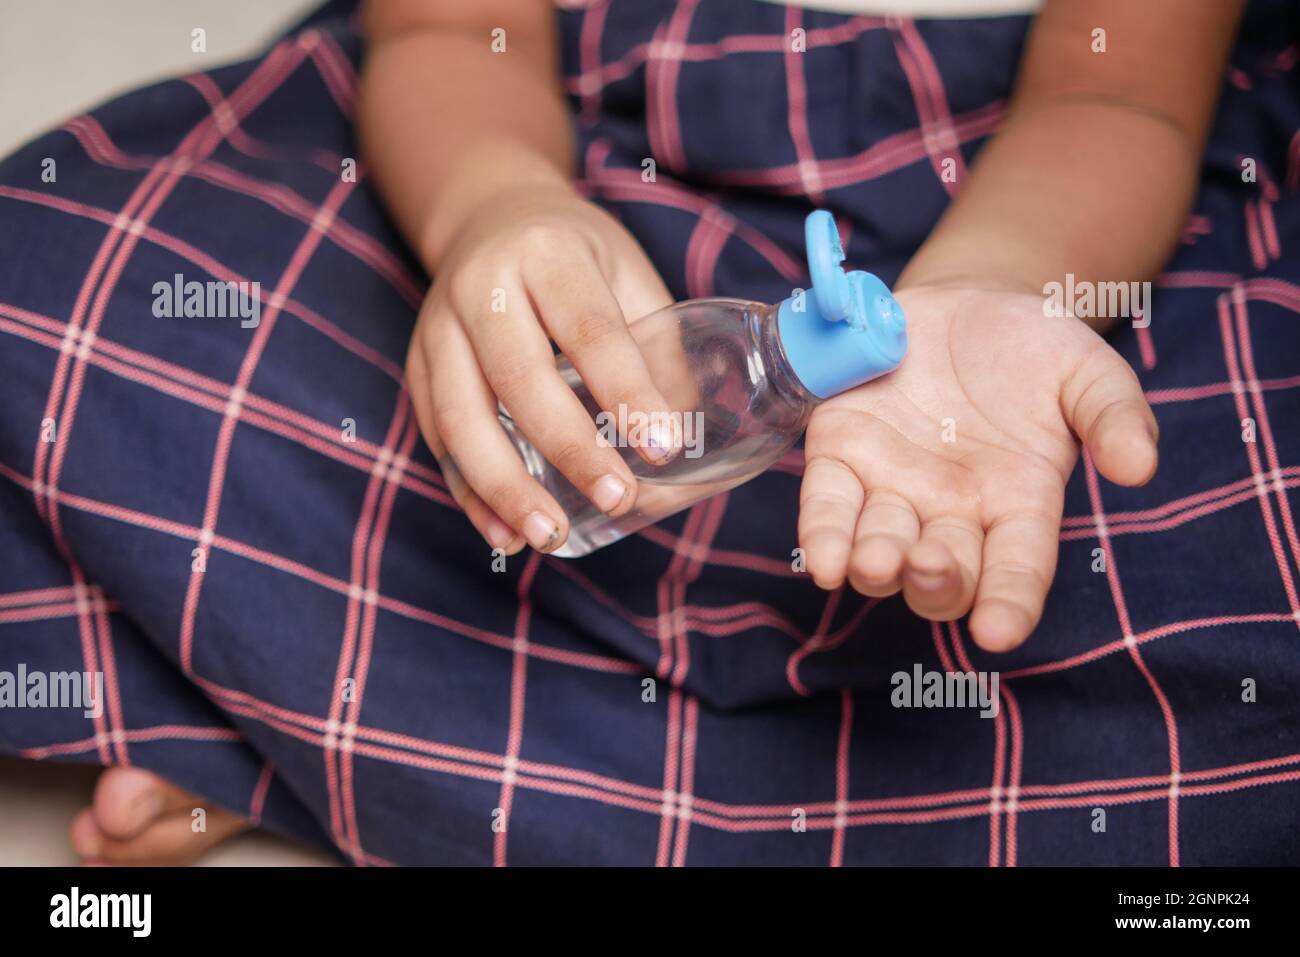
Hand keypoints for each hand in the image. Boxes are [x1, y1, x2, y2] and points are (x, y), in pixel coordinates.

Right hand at [405, 184, 673, 552]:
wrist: (489, 216)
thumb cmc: (576, 257)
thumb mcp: (629, 277)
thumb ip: (658, 352)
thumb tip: (686, 450)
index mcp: (547, 253)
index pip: (588, 330)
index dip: (626, 391)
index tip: (663, 448)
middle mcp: (480, 286)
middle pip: (519, 378)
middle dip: (570, 449)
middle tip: (618, 498)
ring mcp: (437, 329)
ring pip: (462, 419)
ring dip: (507, 488)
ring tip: (552, 537)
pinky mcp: (417, 367)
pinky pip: (438, 441)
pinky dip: (470, 494)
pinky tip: (506, 534)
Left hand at [797, 284, 1157, 651]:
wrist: (965, 303)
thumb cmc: (1034, 349)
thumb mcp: (1088, 372)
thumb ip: (1115, 416)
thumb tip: (1139, 467)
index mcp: (1019, 504)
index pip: (1018, 568)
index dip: (1010, 603)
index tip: (999, 632)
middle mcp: (952, 512)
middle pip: (943, 573)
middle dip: (936, 579)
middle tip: (930, 565)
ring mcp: (893, 489)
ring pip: (881, 548)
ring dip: (877, 564)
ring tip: (873, 564)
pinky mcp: (842, 455)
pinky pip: (829, 504)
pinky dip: (823, 533)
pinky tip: (823, 561)